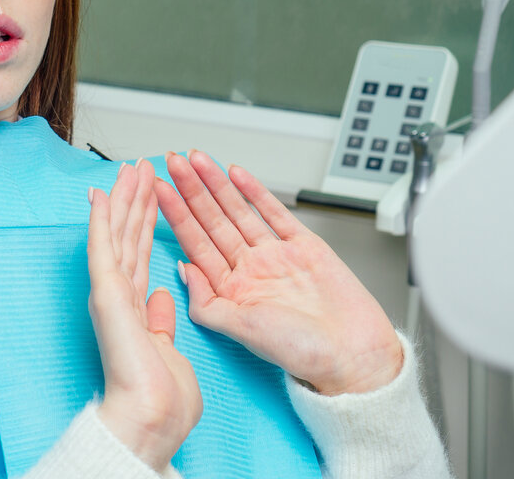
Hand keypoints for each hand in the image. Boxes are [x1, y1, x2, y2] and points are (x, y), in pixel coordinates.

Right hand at [89, 160, 202, 471]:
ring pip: (116, 234)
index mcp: (136, 306)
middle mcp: (121, 295)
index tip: (149, 194)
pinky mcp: (107, 294)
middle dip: (135, 200)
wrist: (151, 415)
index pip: (141, 252)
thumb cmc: (161, 397)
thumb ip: (162, 318)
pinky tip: (100, 195)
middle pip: (128, 236)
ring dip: (122, 199)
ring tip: (129, 169)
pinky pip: (103, 249)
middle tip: (139, 167)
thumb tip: (162, 296)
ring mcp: (111, 292)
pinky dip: (101, 221)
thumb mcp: (169, 347)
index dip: (145, 221)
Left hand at [157, 151, 402, 395]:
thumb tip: (180, 270)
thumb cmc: (302, 352)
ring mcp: (275, 254)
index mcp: (231, 289)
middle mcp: (250, 269)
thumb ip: (206, 303)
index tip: (159, 190)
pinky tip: (236, 173)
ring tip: (197, 159)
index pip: (195, 243)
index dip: (176, 214)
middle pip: (212, 220)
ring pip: (238, 210)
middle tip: (172, 161)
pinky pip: (274, 212)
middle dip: (191, 190)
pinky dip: (256, 191)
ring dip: (216, 184)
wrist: (354, 354)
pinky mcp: (304, 245)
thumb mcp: (242, 331)